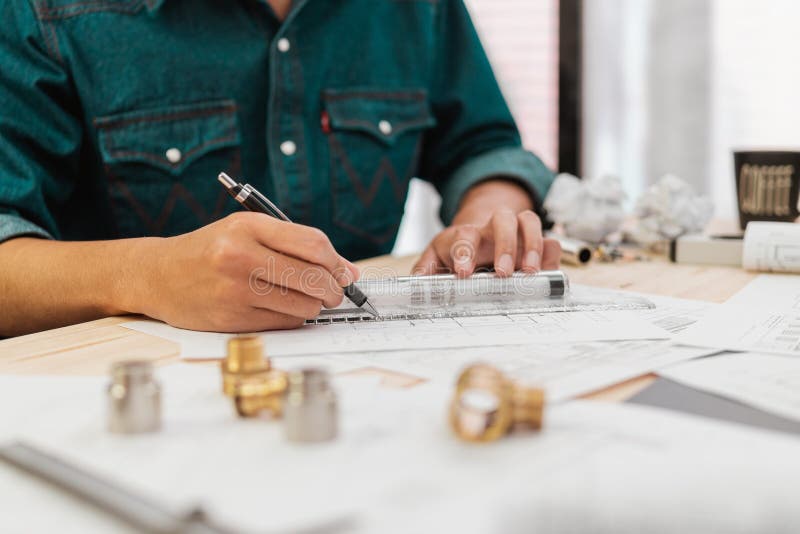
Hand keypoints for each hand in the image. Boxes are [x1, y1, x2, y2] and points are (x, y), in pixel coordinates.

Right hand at [131, 212, 358, 331]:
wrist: (158, 275)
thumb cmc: (211, 250)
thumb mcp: (250, 232)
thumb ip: (298, 246)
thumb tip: (349, 273)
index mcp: (248, 226)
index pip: (314, 245)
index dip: (338, 263)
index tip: (344, 273)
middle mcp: (240, 256)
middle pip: (314, 278)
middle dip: (334, 289)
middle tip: (335, 292)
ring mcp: (235, 290)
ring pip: (304, 305)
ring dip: (314, 306)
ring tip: (303, 298)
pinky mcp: (232, 319)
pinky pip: (284, 323)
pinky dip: (292, 317)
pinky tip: (280, 307)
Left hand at [413, 208, 561, 275]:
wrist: (478, 238)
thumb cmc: (457, 252)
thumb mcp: (435, 260)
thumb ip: (425, 272)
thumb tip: (416, 286)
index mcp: (465, 235)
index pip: (464, 235)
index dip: (464, 252)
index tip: (464, 273)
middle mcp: (492, 228)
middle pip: (502, 219)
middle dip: (504, 245)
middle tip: (502, 273)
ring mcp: (516, 233)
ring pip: (529, 221)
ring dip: (532, 244)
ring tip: (529, 272)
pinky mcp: (536, 244)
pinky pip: (550, 242)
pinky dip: (551, 255)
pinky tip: (546, 273)